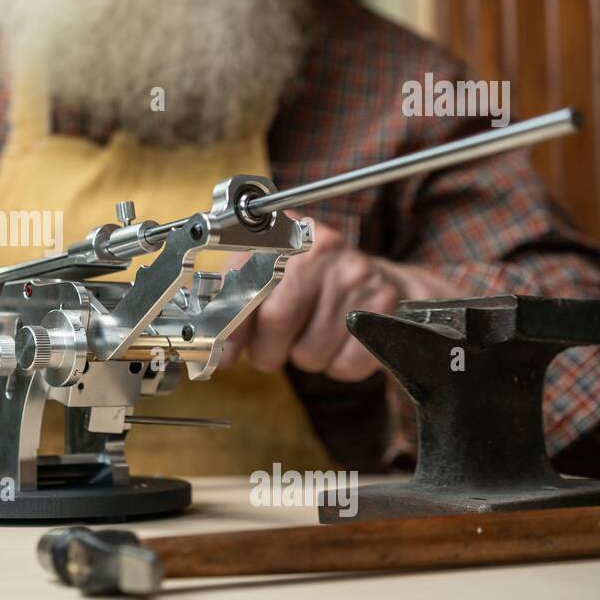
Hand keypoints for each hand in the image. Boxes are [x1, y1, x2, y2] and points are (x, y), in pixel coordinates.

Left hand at [220, 217, 465, 380]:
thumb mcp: (276, 276)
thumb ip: (239, 301)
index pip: (247, 283)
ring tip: (313, 335)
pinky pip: (344, 364)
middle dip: (267, 350)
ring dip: (305, 357)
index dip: (232, 326)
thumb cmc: (317, 285)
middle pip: (277, 319)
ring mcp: (358, 276)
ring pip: (309, 350)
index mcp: (287, 234)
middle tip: (272, 349)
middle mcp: (323, 248)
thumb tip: (214, 347)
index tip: (223, 353)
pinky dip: (337, 365)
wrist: (386, 284)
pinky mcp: (383, 308)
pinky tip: (340, 341)